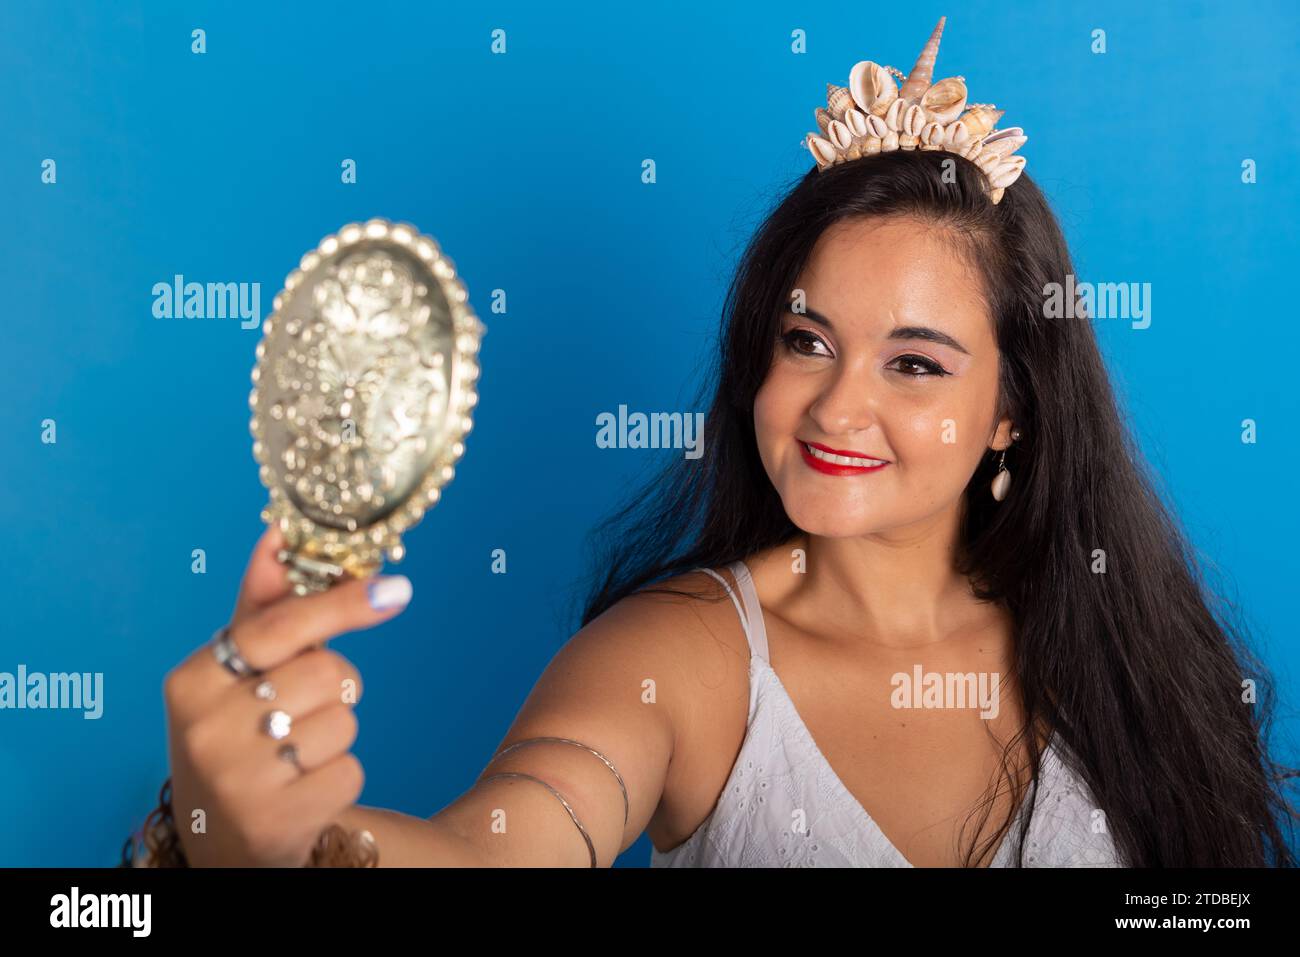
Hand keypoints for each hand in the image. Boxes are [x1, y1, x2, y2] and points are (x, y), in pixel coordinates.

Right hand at [161, 526, 411, 865]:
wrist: (222, 840)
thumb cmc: (238, 734)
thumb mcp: (238, 672)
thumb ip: (265, 604)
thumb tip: (278, 530)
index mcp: (191, 680)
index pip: (280, 626)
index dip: (341, 603)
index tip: (394, 589)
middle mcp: (203, 730)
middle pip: (326, 672)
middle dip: (333, 685)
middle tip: (300, 708)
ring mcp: (235, 781)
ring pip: (344, 721)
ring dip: (336, 733)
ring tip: (294, 753)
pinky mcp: (273, 822)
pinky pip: (351, 770)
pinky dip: (339, 777)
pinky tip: (303, 788)